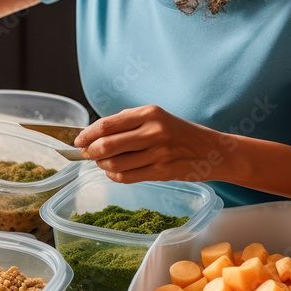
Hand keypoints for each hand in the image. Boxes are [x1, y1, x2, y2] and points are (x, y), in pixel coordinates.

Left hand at [73, 105, 229, 182]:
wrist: (213, 151)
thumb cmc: (180, 133)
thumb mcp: (157, 118)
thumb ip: (127, 123)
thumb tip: (94, 135)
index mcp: (149, 113)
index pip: (107, 124)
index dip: (87, 134)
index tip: (78, 141)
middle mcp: (153, 131)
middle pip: (107, 145)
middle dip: (91, 152)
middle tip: (87, 154)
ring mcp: (158, 153)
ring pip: (115, 164)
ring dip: (102, 166)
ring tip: (103, 163)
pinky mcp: (162, 172)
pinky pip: (127, 177)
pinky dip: (114, 176)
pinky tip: (115, 172)